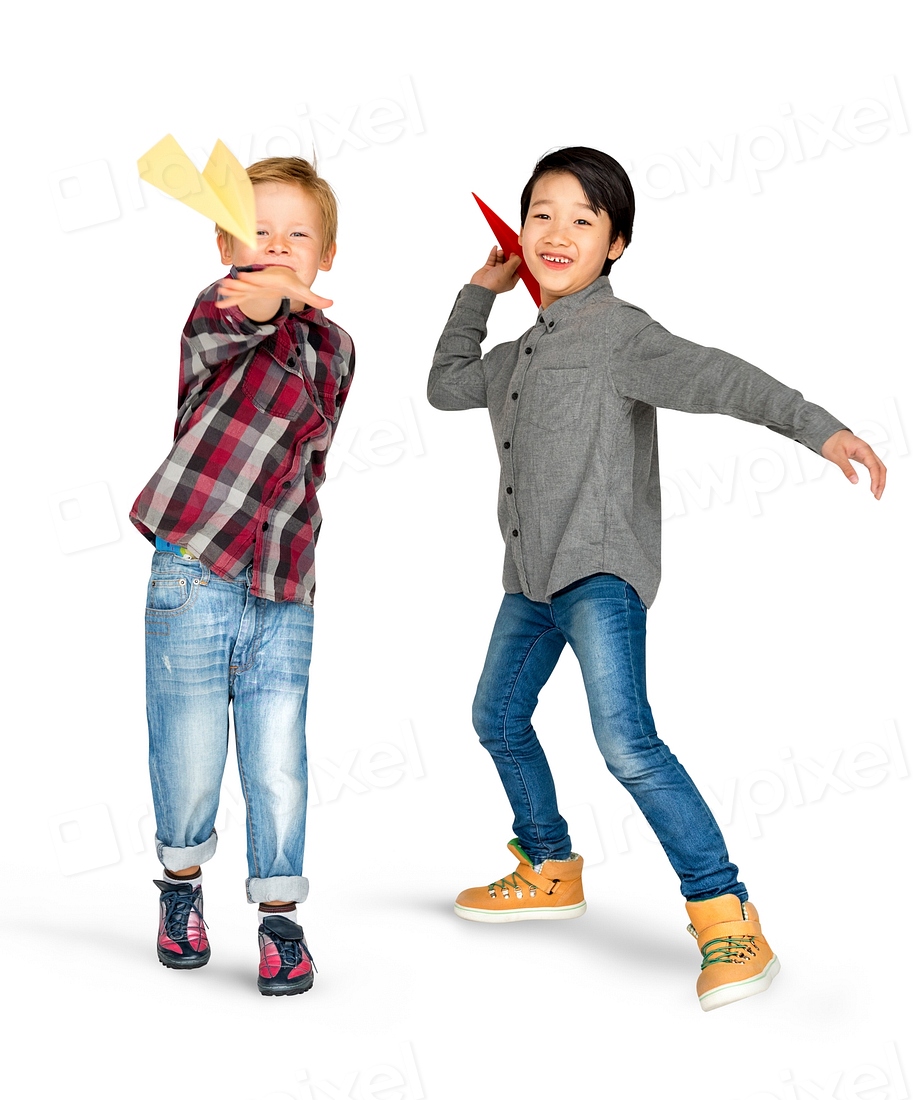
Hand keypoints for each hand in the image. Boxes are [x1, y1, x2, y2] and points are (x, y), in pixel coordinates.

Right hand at [216, 265, 332, 318]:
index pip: (259, 280)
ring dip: (230, 291)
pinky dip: (230, 299)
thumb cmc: (293, 282)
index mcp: (270, 281)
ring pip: (240, 290)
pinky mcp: (251, 293)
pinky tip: (220, 302)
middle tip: (224, 284)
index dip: (251, 279)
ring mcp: (254, 288)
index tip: (242, 277)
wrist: (283, 276)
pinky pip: (239, 296)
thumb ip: (316, 298)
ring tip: (219, 291)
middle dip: (236, 285)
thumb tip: (332, 303)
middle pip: (247, 284)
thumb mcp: (305, 291)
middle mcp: (260, 283)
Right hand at [470, 247, 521, 294]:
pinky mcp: (488, 268)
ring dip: (501, 254)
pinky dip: (494, 254)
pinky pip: (492, 259)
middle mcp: (504, 276)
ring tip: (500, 252)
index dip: (517, 261)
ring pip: (500, 260)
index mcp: (511, 280)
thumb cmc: (494, 283)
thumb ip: (514, 262)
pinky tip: (495, 248)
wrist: (480, 287)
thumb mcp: (508, 271)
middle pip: (508, 263)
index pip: (517, 269)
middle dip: (508, 256)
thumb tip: (518, 256)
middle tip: (509, 250)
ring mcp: (496, 272)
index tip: (517, 254)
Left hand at [820, 429, 885, 499]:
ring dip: (880, 480)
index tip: (874, 491)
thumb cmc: (832, 442)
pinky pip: (874, 467)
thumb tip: (855, 481)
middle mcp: (868, 451)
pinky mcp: (864, 456)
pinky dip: (876, 476)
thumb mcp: (837, 456)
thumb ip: (846, 468)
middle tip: (877, 496)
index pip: (874, 466)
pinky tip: (874, 484)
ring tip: (877, 493)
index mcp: (863, 449)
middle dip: (881, 482)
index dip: (876, 479)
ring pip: (879, 468)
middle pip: (881, 468)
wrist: (829, 434)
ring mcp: (867, 454)